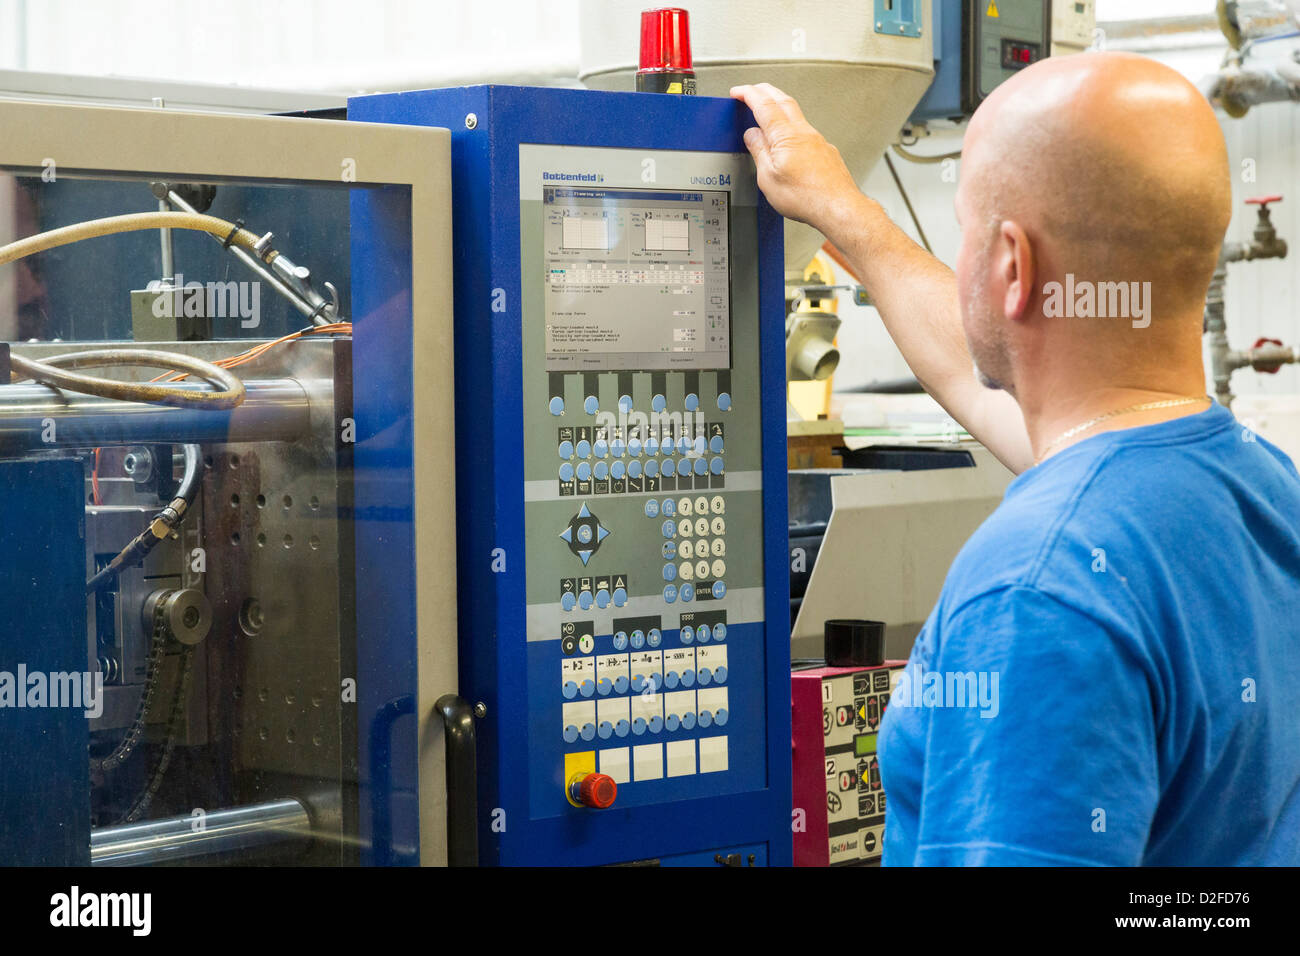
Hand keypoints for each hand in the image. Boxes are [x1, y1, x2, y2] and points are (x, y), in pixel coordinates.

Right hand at [730, 83, 864, 232]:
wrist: (836, 207)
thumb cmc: (806, 197)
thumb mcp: (768, 177)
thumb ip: (759, 151)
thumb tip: (752, 135)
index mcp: (785, 135)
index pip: (762, 104)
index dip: (747, 94)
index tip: (738, 92)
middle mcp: (803, 132)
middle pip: (782, 99)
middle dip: (764, 90)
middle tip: (751, 91)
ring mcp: (817, 140)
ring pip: (796, 112)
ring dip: (778, 103)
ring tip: (767, 108)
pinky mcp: (825, 150)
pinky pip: (805, 128)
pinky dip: (791, 123)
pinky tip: (788, 135)